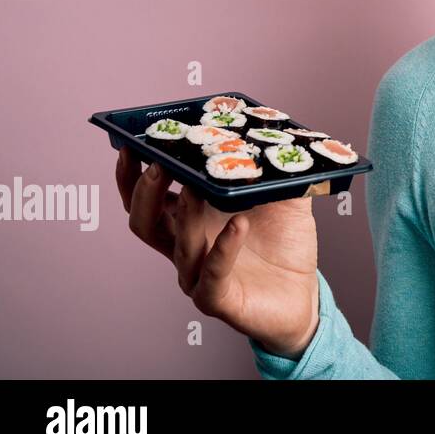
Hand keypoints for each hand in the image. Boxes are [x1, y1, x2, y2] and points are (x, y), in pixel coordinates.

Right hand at [115, 145, 320, 358]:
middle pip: (145, 221)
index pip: (148, 198)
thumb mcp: (283, 198)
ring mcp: (198, 275)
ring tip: (196, 187)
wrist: (302, 293)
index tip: (132, 145)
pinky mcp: (218, 299)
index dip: (132, 175)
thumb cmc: (285, 245)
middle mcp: (186, 247)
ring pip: (176, 245)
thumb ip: (274, 170)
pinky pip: (212, 275)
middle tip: (159, 163)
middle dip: (145, 191)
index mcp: (192, 220)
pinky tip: (239, 224)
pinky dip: (223, 247)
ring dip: (185, 214)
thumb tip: (277, 134)